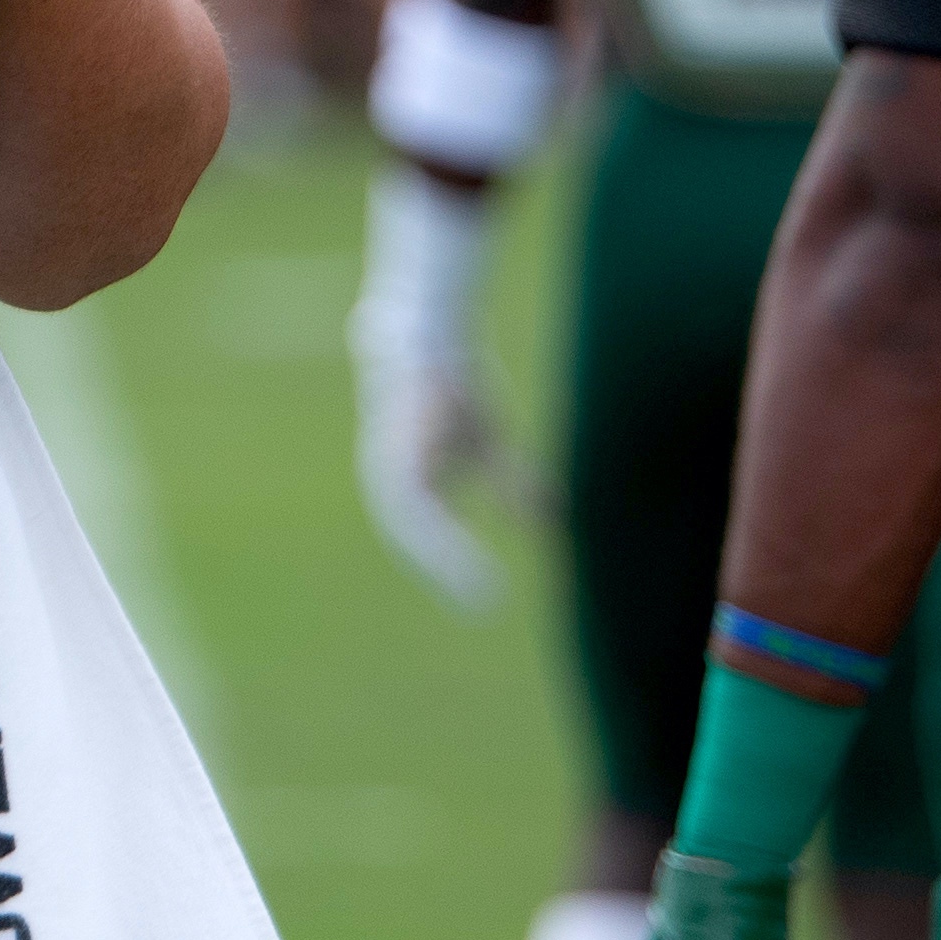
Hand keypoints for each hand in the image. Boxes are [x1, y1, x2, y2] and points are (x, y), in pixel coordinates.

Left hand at [351, 308, 511, 609]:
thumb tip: (551, 519)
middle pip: (418, 544)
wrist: (434, 332)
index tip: (489, 600)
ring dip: (448, 563)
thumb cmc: (456, 384)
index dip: (458, 565)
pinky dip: (443, 534)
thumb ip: (511, 484)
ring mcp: (388, 468)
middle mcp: (392, 482)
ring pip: (413, 532)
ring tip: (482, 592)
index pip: (431, 539)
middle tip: (486, 607)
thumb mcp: (489, 445)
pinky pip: (416, 508)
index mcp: (412, 485)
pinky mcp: (395, 454)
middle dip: (452, 575)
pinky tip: (469, 541)